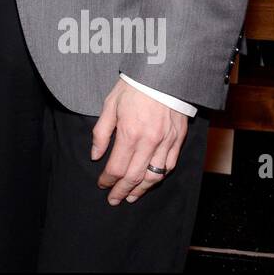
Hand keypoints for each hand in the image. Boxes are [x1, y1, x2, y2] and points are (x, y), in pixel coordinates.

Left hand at [91, 78, 187, 204]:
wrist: (163, 74)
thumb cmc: (133, 87)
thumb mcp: (109, 105)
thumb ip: (101, 133)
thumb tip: (95, 156)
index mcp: (129, 133)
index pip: (116, 168)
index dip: (107, 180)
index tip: (101, 185)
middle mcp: (149, 142)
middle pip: (134, 177)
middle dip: (122, 191)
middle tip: (114, 200)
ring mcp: (165, 142)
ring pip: (153, 176)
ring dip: (141, 190)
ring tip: (132, 197)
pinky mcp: (178, 140)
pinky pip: (169, 166)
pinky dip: (159, 177)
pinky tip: (150, 182)